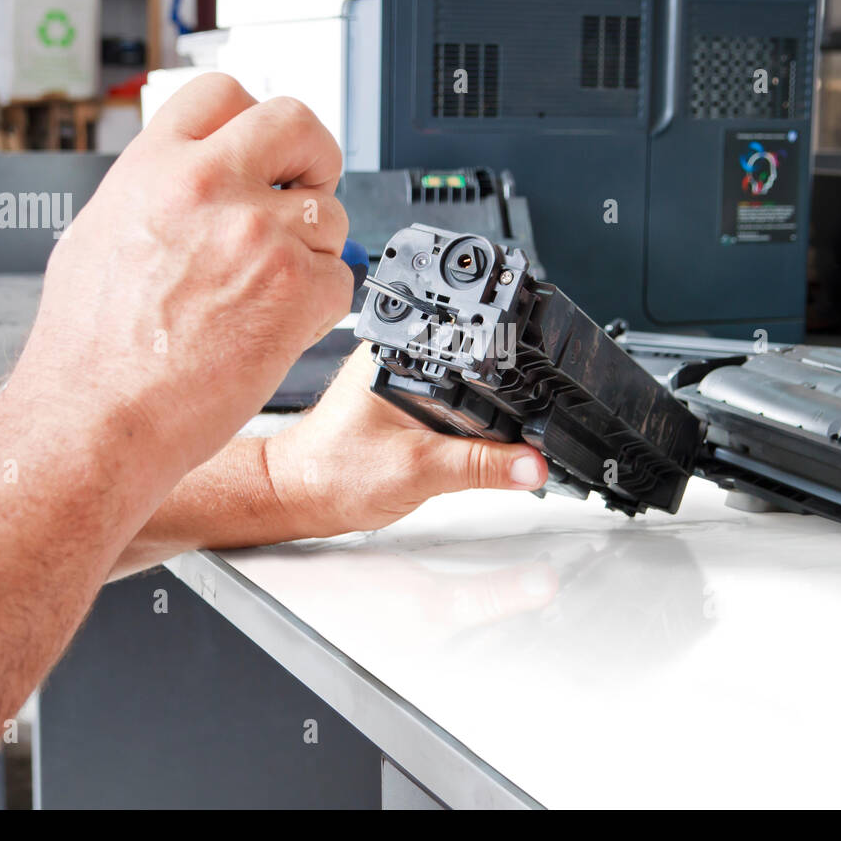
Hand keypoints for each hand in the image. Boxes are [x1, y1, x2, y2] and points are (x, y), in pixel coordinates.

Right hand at [8, 74, 351, 489]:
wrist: (98, 417)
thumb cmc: (88, 349)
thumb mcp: (98, 233)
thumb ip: (156, 191)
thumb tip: (192, 176)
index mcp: (155, 166)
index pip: (225, 93)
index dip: (255, 118)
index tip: (265, 148)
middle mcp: (208, 186)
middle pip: (298, 124)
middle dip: (313, 158)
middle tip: (307, 191)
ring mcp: (257, 233)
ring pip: (330, 214)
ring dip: (314, 250)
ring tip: (268, 293)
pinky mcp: (295, 288)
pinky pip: (340, 278)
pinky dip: (320, 307)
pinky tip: (276, 328)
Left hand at [264, 344, 548, 538]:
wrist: (299, 497)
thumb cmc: (333, 475)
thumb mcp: (416, 471)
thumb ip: (478, 466)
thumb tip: (531, 464)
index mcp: (397, 350)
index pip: (471, 343)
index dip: (512, 365)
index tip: (541, 396)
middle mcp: (400, 354)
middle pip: (476, 363)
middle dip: (504, 395)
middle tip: (519, 433)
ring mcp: (404, 377)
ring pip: (468, 386)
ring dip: (488, 411)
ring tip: (496, 439)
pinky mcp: (406, 400)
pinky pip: (454, 403)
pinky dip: (471, 423)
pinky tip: (471, 443)